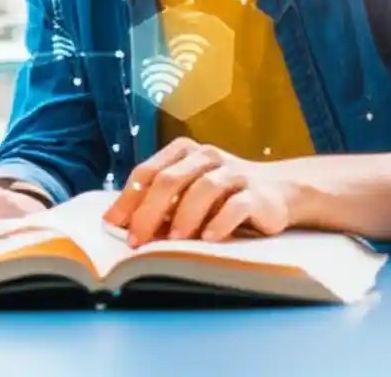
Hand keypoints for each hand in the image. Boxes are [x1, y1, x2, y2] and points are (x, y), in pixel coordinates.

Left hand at [103, 137, 292, 246]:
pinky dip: (220, 222)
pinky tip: (209, 239)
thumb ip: (158, 202)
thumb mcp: (186, 193)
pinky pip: (237, 206)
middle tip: (137, 240)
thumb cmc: (219, 196)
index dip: (128, 199)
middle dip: (148, 212)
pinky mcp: (258, 193)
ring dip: (184, 216)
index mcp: (182, 151)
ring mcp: (234, 172)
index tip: (113, 225)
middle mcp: (206, 156)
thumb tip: (119, 225)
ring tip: (173, 240)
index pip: (147, 172)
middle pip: (169, 180)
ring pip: (203, 189)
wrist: (277, 192)